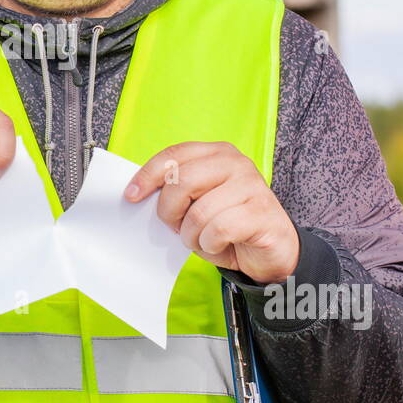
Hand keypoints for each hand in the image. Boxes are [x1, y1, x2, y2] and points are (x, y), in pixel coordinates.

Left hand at [123, 142, 298, 282]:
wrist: (271, 249)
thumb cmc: (227, 224)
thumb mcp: (197, 202)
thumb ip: (176, 191)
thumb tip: (139, 193)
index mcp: (216, 153)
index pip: (174, 155)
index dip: (148, 175)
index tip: (132, 195)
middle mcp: (235, 163)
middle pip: (182, 181)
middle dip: (170, 212)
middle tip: (176, 226)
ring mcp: (252, 185)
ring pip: (199, 212)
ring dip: (192, 235)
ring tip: (201, 239)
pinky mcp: (261, 212)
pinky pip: (219, 230)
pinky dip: (210, 244)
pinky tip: (219, 244)